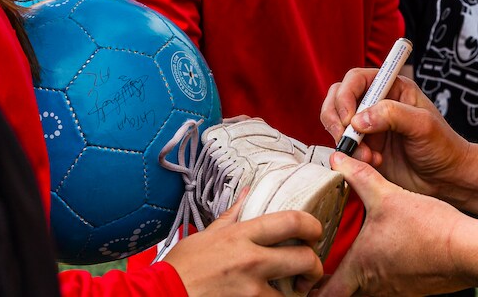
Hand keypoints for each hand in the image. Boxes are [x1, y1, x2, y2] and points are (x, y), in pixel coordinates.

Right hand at [160, 193, 324, 296]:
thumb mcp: (207, 235)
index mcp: (242, 236)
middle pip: (305, 259)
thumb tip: (249, 191)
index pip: (291, 221)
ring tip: (290, 290)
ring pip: (293, 292)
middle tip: (310, 270)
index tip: (315, 232)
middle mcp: (251, 261)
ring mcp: (250, 290)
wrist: (161, 295)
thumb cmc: (182, 267)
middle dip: (314, 266)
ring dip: (294, 292)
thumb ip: (233, 215)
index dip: (313, 226)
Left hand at [314, 153, 469, 296]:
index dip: (309, 289)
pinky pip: (393, 285)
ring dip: (361, 276)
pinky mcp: (416, 288)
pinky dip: (386, 272)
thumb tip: (337, 159)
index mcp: (361, 267)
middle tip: (325, 264)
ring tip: (359, 253)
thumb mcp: (388, 195)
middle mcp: (376, 286)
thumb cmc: (429, 228)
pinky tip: (393, 251)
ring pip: (369, 290)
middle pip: (345, 293)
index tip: (302, 278)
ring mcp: (397, 290)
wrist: (469, 250)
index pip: (324, 294)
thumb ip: (359, 177)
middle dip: (333, 280)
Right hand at [320, 68, 472, 200]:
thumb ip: (392, 115)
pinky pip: (343, 147)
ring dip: (345, 141)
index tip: (349, 118)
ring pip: (337, 124)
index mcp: (392, 87)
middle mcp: (376, 103)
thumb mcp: (423, 125)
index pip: (356, 79)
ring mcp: (368, 126)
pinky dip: (349, 156)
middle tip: (346, 138)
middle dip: (337, 118)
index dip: (346, 96)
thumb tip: (359, 119)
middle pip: (338, 98)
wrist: (446, 178)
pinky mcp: (364, 148)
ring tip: (369, 156)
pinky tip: (373, 163)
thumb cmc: (443, 146)